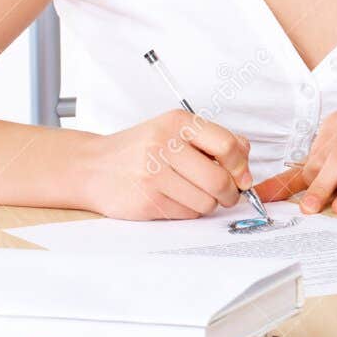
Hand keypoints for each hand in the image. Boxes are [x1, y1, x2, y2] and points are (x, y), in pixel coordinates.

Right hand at [82, 110, 250, 219]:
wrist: (91, 166)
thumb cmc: (139, 149)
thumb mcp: (173, 131)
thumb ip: (213, 141)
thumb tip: (245, 165)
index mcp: (177, 122)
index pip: (228, 145)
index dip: (241, 166)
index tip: (242, 177)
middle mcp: (164, 145)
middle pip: (219, 179)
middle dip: (230, 193)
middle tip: (227, 195)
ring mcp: (153, 174)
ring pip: (206, 202)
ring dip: (208, 204)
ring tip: (195, 195)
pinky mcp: (146, 200)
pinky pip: (186, 214)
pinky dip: (188, 212)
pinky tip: (174, 200)